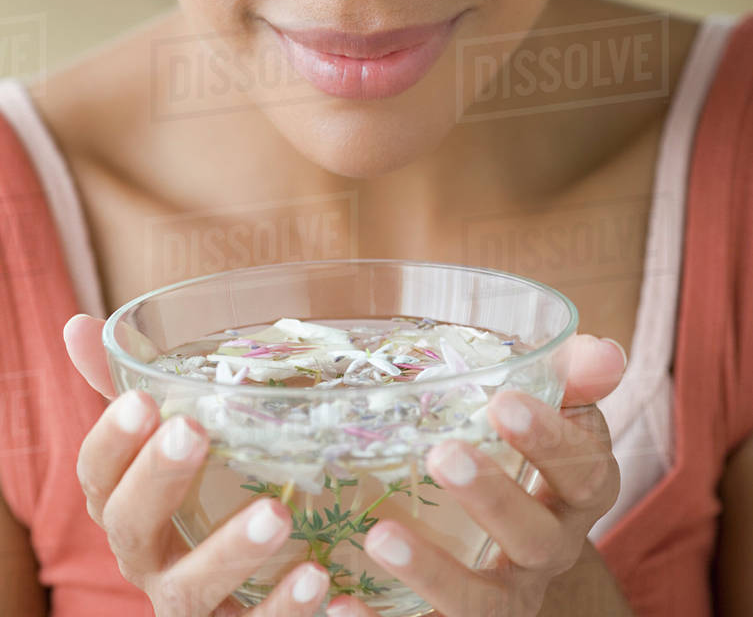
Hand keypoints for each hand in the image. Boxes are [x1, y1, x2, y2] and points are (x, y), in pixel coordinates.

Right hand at [63, 314, 330, 615]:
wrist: (243, 592)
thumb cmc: (200, 495)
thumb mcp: (171, 439)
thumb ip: (127, 386)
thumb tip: (76, 325)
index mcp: (127, 506)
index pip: (98, 475)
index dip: (112, 441)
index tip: (143, 401)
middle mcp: (147, 559)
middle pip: (131, 528)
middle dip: (157, 479)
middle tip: (192, 430)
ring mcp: (190, 604)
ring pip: (190, 592)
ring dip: (230, 551)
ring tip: (277, 513)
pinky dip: (284, 611)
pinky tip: (322, 581)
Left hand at [322, 334, 626, 616]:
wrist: (510, 547)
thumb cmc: (520, 451)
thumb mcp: (545, 409)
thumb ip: (568, 378)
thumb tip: (604, 352)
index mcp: (578, 492)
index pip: (584, 469)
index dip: (550, 439)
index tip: (503, 400)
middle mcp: (548, 549)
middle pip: (535, 538)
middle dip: (493, 498)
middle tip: (443, 454)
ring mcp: (505, 595)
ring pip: (484, 603)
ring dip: (433, 572)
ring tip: (380, 536)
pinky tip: (340, 602)